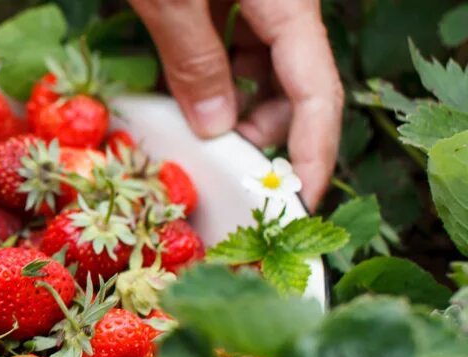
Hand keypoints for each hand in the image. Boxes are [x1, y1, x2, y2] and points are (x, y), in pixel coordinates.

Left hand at [129, 0, 342, 207]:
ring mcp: (261, 1)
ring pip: (263, 73)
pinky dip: (212, 79)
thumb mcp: (170, 1)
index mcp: (288, 6)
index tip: (297, 206)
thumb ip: (194, 60)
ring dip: (231, 108)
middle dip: (258, 133)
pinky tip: (177, 94)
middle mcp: (285, 6)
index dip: (312, 157)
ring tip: (187, 128)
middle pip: (293, 89)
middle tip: (214, 161)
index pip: (318, 94)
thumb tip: (214, 127)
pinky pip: (236, 49)